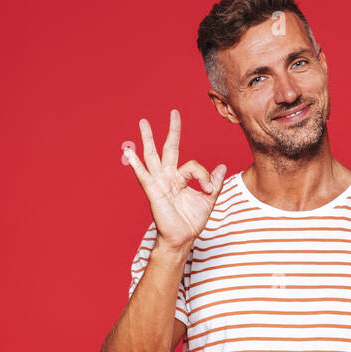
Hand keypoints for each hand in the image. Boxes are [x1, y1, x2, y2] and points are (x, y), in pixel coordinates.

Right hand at [125, 109, 225, 249]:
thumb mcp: (208, 199)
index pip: (193, 165)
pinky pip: (143, 175)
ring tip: (143, 122)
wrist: (182, 238)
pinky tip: (128, 151)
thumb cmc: (191, 221)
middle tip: (174, 113)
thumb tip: (222, 166)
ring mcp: (159, 183)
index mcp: (180, 178)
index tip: (209, 188)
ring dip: (148, 139)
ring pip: (152, 156)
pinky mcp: (152, 191)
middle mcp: (168, 177)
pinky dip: (135, 164)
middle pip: (169, 149)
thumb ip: (213, 182)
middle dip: (172, 131)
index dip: (204, 175)